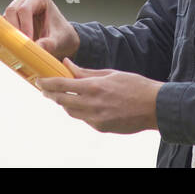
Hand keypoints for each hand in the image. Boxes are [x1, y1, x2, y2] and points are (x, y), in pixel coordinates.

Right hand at [4, 0, 78, 60]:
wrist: (61, 38)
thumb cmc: (61, 35)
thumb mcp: (58, 41)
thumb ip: (48, 44)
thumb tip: (36, 48)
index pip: (25, 9)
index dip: (24, 27)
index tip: (27, 42)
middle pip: (12, 11)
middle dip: (15, 30)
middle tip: (20, 47)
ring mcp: (17, 5)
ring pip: (5, 18)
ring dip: (9, 33)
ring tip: (18, 47)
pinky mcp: (11, 16)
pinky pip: (3, 24)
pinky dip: (7, 35)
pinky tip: (13, 46)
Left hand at [36, 57, 162, 133]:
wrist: (154, 107)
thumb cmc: (135, 86)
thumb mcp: (110, 73)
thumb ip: (86, 71)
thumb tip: (67, 65)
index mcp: (94, 87)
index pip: (62, 85)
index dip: (47, 84)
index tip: (40, 80)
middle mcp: (92, 104)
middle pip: (62, 101)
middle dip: (51, 95)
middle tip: (45, 90)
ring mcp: (96, 119)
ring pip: (71, 111)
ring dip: (65, 103)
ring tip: (64, 95)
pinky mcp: (101, 128)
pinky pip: (84, 119)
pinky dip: (80, 111)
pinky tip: (83, 104)